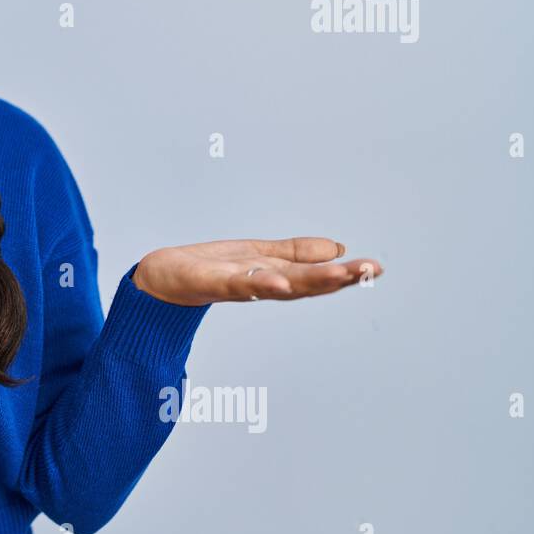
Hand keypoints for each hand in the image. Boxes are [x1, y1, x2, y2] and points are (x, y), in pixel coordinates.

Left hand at [132, 237, 382, 304]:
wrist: (158, 280)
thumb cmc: (207, 268)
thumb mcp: (256, 253)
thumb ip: (294, 253)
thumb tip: (338, 249)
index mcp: (271, 275)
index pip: (312, 275)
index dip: (343, 273)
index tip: (375, 268)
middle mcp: (257, 284)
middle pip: (301, 282)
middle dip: (336, 277)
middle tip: (370, 271)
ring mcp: (233, 285)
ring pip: (275, 284)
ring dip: (306, 280)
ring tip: (338, 274)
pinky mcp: (205, 281)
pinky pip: (234, 283)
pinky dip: (254, 282)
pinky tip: (276, 280)